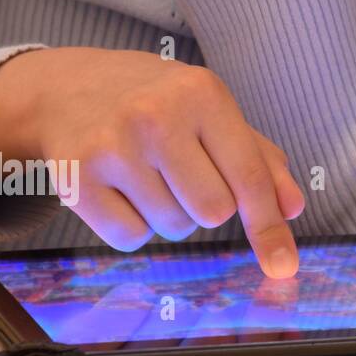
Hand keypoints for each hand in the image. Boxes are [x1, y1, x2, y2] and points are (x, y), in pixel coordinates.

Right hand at [0, 47, 303, 276]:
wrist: (63, 89)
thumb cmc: (153, 103)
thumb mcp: (211, 112)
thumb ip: (261, 160)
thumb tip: (292, 209)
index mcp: (201, 94)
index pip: (250, 178)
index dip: (269, 227)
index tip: (283, 266)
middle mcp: (156, 116)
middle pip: (213, 213)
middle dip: (205, 207)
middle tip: (181, 174)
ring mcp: (113, 147)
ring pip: (173, 228)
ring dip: (168, 215)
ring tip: (146, 175)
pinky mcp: (77, 178)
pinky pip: (131, 239)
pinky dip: (132, 227)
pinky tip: (119, 190)